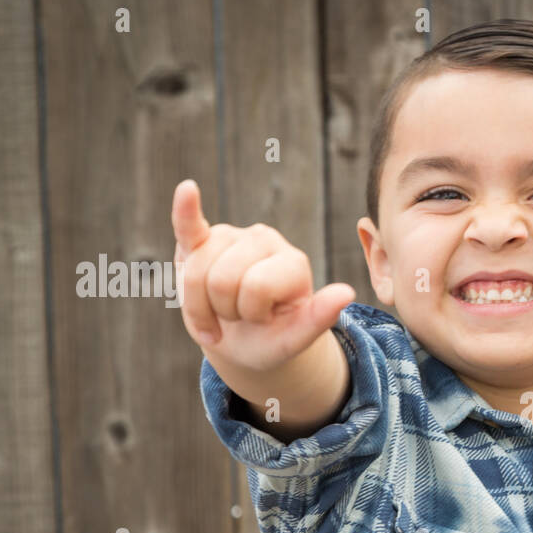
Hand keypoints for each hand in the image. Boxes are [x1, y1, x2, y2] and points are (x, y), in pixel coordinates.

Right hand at [171, 179, 355, 371]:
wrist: (244, 341)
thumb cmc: (272, 340)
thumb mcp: (295, 339)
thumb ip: (319, 318)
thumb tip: (347, 292)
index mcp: (292, 262)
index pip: (255, 287)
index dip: (251, 312)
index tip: (263, 320)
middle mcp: (265, 240)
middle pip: (221, 280)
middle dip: (223, 311)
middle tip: (239, 317)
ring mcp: (232, 236)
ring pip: (195, 273)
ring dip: (198, 307)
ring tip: (219, 313)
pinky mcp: (201, 239)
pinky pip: (189, 224)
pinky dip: (185, 209)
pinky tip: (187, 191)